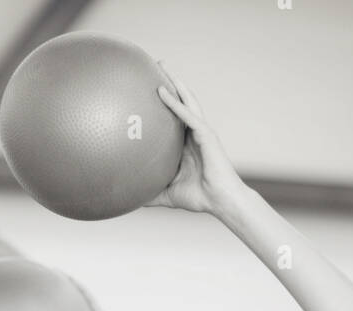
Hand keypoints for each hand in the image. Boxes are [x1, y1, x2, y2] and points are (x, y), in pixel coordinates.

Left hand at [148, 64, 242, 214]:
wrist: (221, 202)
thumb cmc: (200, 197)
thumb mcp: (168, 193)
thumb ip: (151, 192)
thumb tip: (131, 199)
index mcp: (187, 144)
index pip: (174, 118)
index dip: (165, 102)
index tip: (148, 89)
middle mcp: (194, 133)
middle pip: (181, 102)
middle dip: (171, 82)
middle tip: (155, 66)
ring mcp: (201, 131)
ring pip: (187, 101)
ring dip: (175, 82)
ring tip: (161, 65)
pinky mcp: (206, 134)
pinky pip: (188, 115)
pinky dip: (175, 102)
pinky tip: (162, 91)